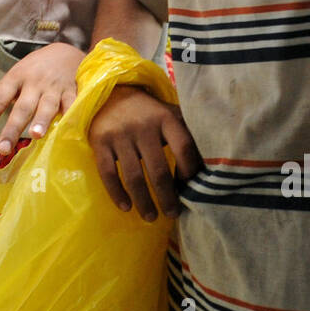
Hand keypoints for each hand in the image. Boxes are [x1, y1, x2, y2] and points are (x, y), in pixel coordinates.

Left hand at [0, 42, 83, 155]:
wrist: (65, 51)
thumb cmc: (34, 70)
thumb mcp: (11, 79)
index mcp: (15, 78)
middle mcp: (34, 82)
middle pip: (22, 107)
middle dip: (13, 128)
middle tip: (3, 148)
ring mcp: (54, 87)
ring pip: (47, 105)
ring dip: (41, 120)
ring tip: (35, 136)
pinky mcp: (72, 90)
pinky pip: (72, 103)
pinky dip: (71, 114)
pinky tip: (67, 128)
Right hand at [88, 84, 202, 220]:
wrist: (111, 93)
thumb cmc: (148, 112)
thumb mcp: (170, 114)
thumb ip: (186, 134)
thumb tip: (209, 167)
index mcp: (165, 118)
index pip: (184, 147)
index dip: (190, 171)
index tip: (191, 188)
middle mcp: (143, 126)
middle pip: (158, 169)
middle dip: (167, 197)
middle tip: (173, 214)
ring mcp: (120, 135)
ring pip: (133, 176)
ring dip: (143, 201)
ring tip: (151, 217)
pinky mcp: (100, 142)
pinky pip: (108, 173)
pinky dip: (117, 193)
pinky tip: (125, 207)